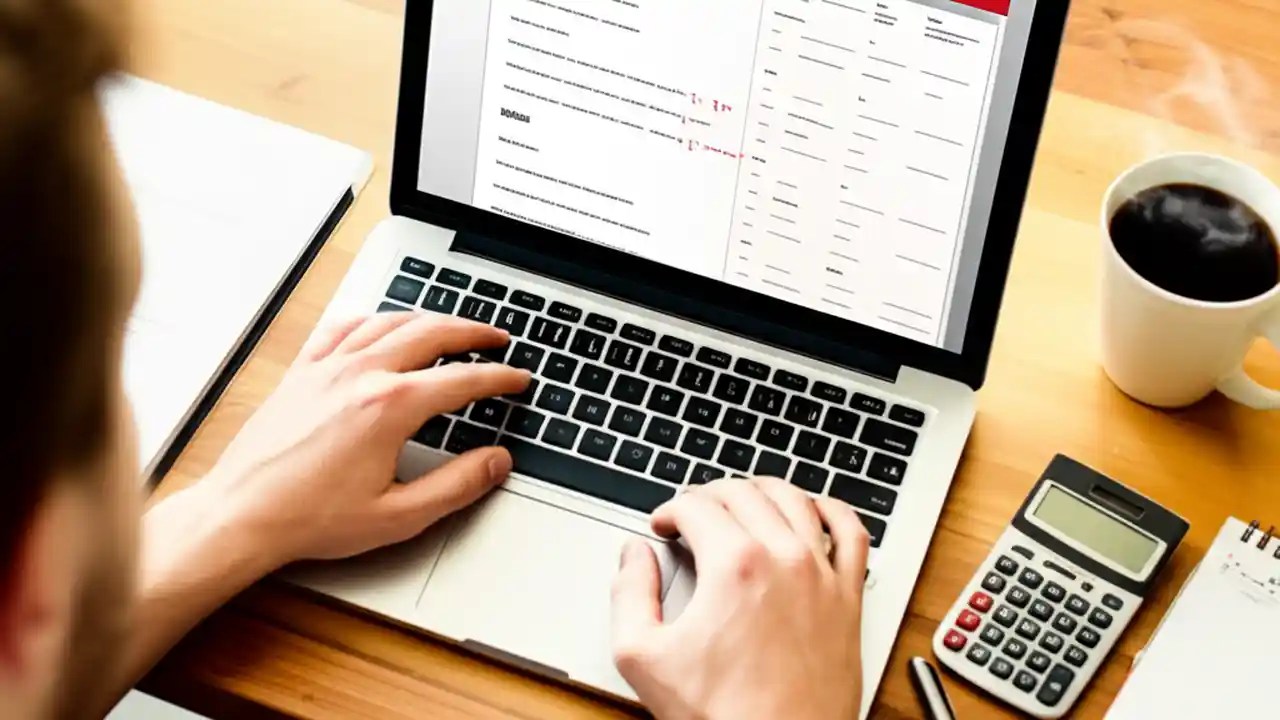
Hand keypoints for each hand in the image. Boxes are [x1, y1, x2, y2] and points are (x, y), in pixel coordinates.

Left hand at [198, 312, 529, 568]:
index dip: (499, 377)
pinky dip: (372, 319)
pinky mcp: (301, 372)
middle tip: (497, 338)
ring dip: (429, 318)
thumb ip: (457, 485)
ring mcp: (326, 367)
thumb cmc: (310, 518)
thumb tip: (496, 462)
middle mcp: (359, 375)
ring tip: (451, 326)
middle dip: (472, 331)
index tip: (518, 379)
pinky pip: (342, 327)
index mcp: (389, 407)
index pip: (462, 380)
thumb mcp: (399, 515)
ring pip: (389, 321)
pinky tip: (380, 324)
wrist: (242, 514)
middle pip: (431, 333)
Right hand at [611, 477, 869, 719]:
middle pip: (743, 493)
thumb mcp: (643, 657)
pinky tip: (813, 511)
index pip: (696, 506)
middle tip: (692, 514)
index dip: (669, 510)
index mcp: (735, 564)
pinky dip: (832, 510)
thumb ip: (629, 594)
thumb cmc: (722, 716)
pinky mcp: (848, 597)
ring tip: (741, 501)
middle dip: (709, 495)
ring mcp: (822, 574)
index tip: (662, 526)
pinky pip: (851, 532)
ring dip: (762, 490)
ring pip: (796, 499)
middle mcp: (785, 557)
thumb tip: (633, 557)